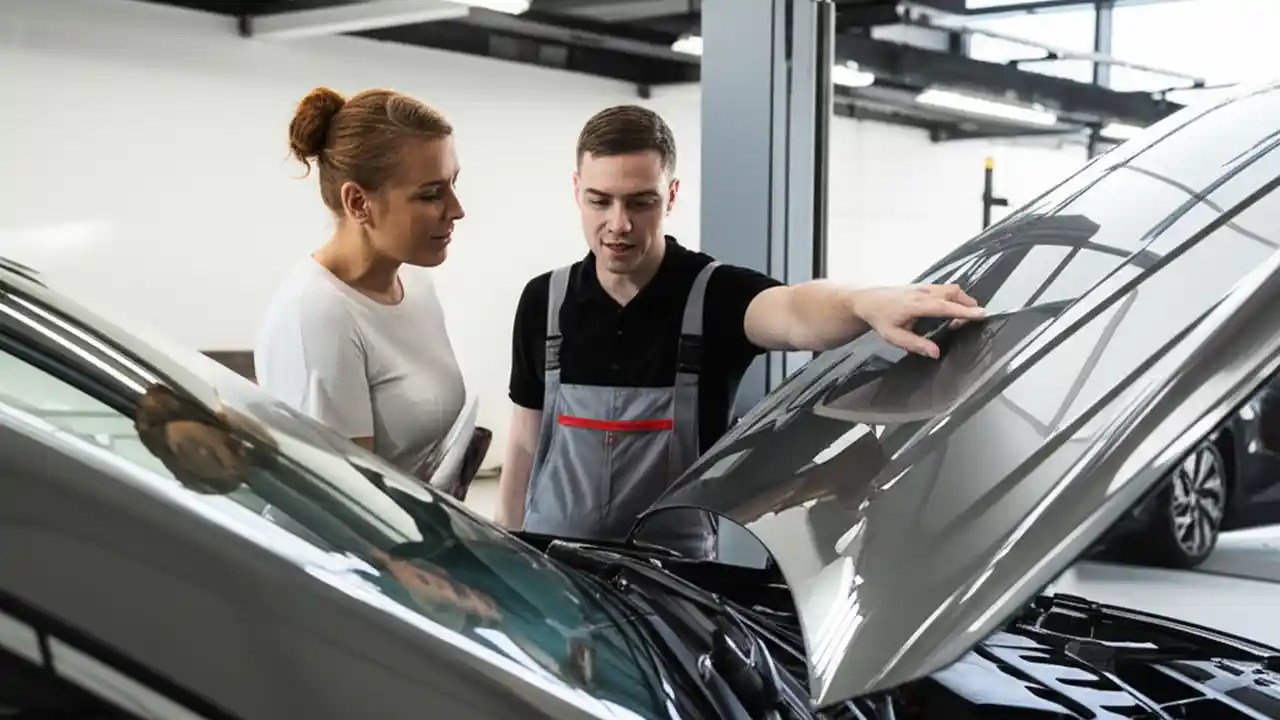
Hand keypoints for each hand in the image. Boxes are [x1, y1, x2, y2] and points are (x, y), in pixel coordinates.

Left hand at [848, 283, 984, 358]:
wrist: (867, 300)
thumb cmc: (880, 319)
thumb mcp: (893, 337)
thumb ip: (915, 345)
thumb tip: (936, 353)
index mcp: (916, 305)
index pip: (944, 307)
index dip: (964, 311)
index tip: (981, 314)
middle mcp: (922, 292)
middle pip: (953, 293)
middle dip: (967, 305)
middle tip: (973, 320)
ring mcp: (923, 286)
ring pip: (950, 288)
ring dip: (962, 300)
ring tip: (963, 317)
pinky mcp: (924, 285)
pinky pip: (945, 288)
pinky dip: (954, 296)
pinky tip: (951, 309)